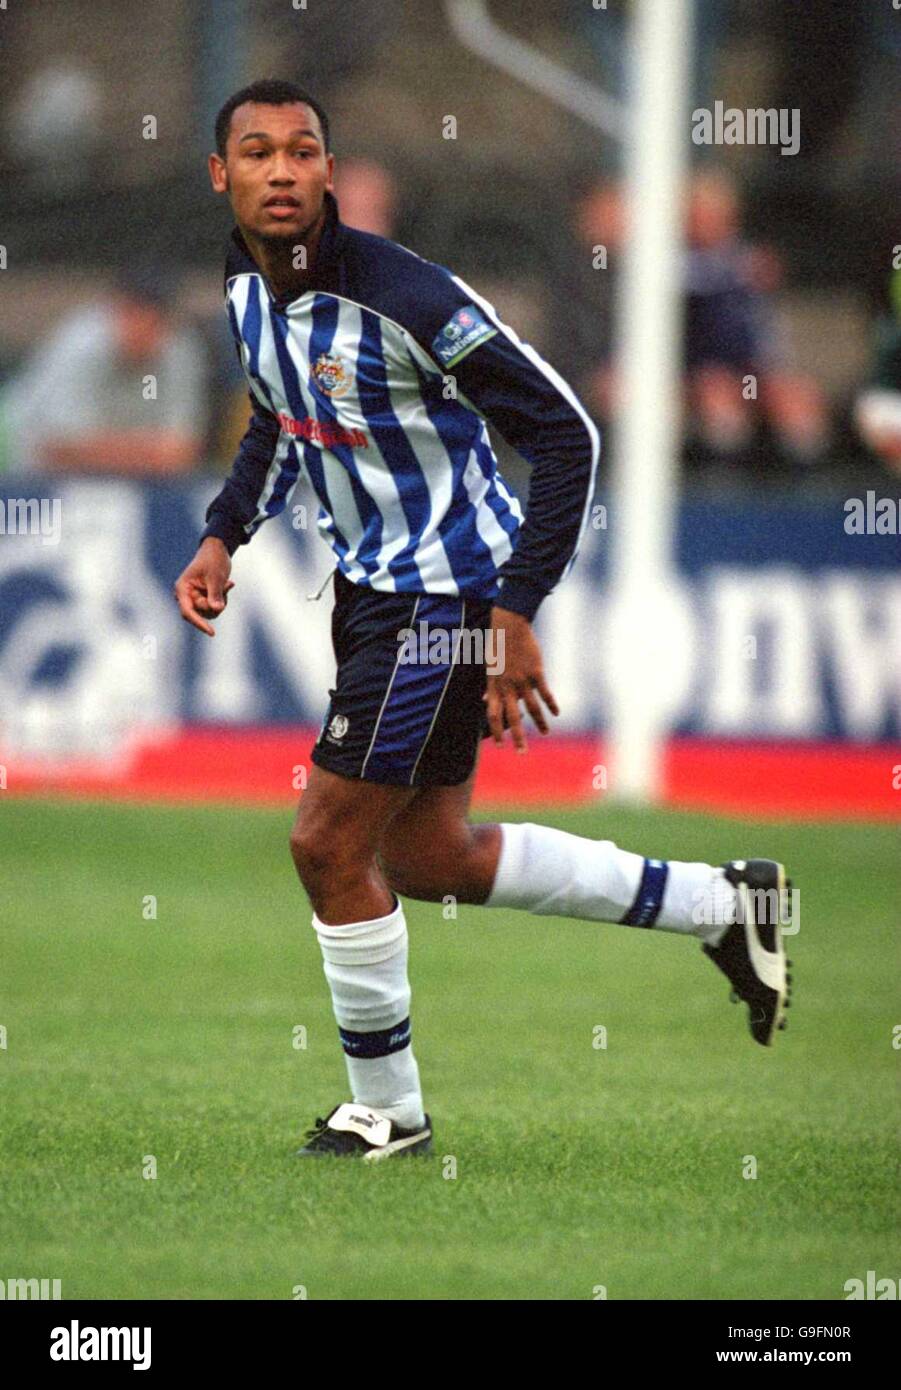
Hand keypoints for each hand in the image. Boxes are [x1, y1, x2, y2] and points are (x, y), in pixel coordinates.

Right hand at [174, 537, 233, 636]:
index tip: (212, 632)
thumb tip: (216, 609)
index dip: (199, 623)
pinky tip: (227, 585)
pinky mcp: (203, 599)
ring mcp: (194, 598)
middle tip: (227, 586)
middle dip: (216, 603)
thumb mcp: (216, 576)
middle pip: (201, 613)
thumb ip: (215, 593)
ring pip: (209, 612)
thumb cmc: (213, 560)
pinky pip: (214, 608)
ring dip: (221, 601)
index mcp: (183, 588)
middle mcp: (186, 596)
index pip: (188, 611)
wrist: (217, 551)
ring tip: (226, 584)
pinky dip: (223, 599)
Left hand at [484, 606, 558, 751]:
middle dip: (517, 737)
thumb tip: (483, 699)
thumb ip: (490, 686)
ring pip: (532, 708)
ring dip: (539, 723)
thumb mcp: (489, 667)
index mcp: (494, 686)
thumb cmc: (497, 645)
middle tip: (522, 753)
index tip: (500, 745)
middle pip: (513, 717)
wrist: (509, 626)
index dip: (496, 731)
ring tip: (545, 733)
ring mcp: (523, 680)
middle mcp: (508, 686)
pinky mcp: (536, 673)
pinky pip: (544, 693)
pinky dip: (551, 704)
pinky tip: (556, 713)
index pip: (493, 714)